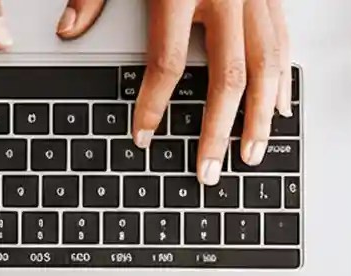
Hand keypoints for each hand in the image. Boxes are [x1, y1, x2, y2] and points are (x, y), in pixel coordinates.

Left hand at [58, 0, 291, 183]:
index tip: (144, 136)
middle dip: (217, 131)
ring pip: (267, 65)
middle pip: (227, 76)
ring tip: (250, 155)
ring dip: (260, 117)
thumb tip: (67, 29)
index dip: (153, 105)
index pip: (167, 62)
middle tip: (206, 170)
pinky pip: (283, 41)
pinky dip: (283, 79)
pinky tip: (280, 110)